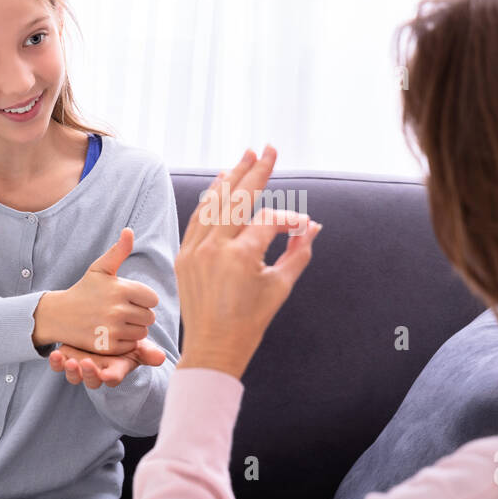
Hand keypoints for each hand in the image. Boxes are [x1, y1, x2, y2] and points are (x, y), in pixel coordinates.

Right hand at [47, 227, 159, 352]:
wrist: (59, 315)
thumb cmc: (85, 290)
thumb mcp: (100, 269)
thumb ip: (118, 251)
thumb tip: (129, 231)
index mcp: (121, 289)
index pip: (153, 299)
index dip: (143, 299)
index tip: (129, 298)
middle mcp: (117, 309)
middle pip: (149, 318)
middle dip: (139, 315)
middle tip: (121, 311)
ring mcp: (112, 329)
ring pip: (142, 333)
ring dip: (133, 329)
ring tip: (116, 322)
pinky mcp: (107, 346)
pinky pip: (130, 346)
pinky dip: (123, 342)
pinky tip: (109, 333)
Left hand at [48, 337, 167, 389]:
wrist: (104, 330)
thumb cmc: (125, 341)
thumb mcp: (138, 344)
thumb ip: (148, 352)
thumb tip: (161, 358)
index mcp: (115, 369)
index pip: (114, 377)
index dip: (110, 377)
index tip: (108, 374)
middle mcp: (98, 370)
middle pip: (92, 380)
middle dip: (89, 374)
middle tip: (85, 363)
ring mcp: (82, 366)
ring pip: (75, 376)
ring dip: (71, 371)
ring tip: (69, 360)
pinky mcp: (68, 358)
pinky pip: (60, 365)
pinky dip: (56, 362)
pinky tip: (55, 354)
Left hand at [175, 145, 321, 380]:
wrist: (214, 349)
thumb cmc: (251, 321)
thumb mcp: (280, 286)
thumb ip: (298, 252)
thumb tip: (312, 226)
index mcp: (242, 257)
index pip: (268, 221)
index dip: (288, 219)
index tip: (303, 225)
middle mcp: (215, 248)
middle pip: (237, 198)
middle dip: (254, 172)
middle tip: (267, 149)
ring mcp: (196, 251)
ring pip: (213, 204)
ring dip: (229, 180)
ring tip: (244, 158)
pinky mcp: (184, 257)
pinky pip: (197, 220)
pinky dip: (209, 202)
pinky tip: (219, 185)